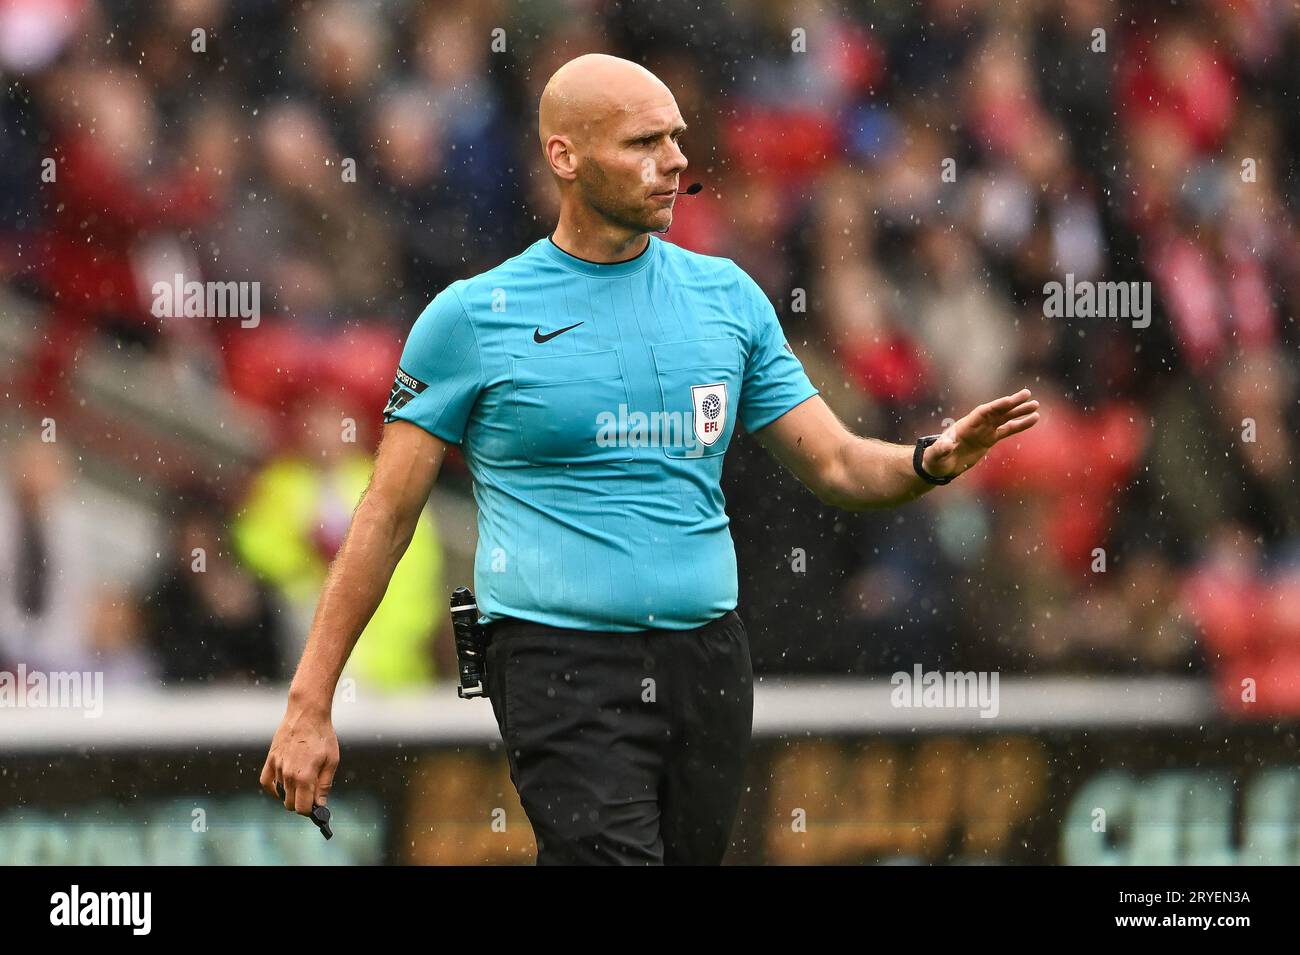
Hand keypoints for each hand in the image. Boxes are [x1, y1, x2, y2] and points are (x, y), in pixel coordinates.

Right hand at [260, 698, 338, 816]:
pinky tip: (282, 787)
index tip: (317, 807)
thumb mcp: (331, 761)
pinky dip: (273, 788)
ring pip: (281, 794)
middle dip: (301, 803)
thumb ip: (324, 785)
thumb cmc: (322, 736)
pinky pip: (266, 782)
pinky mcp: (271, 759)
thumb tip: (320, 804)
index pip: (302, 808)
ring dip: (291, 793)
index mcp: (304, 777)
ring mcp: (277, 767)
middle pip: (290, 804)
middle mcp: (288, 775)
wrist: (307, 714)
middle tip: (312, 794)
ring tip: (303, 782)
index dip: (310, 811)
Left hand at [922, 388, 1040, 479]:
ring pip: (1005, 418)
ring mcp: (984, 430)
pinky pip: (1007, 430)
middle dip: (1012, 403)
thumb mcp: (936, 455)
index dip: (996, 406)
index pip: (983, 412)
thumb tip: (948, 445)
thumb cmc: (935, 459)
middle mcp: (976, 424)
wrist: (939, 465)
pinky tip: (1033, 419)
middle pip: (997, 411)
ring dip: (1019, 412)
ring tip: (1036, 405)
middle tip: (1028, 394)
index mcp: (965, 425)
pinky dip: (1020, 425)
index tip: (1010, 401)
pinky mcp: (989, 439)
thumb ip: (941, 449)